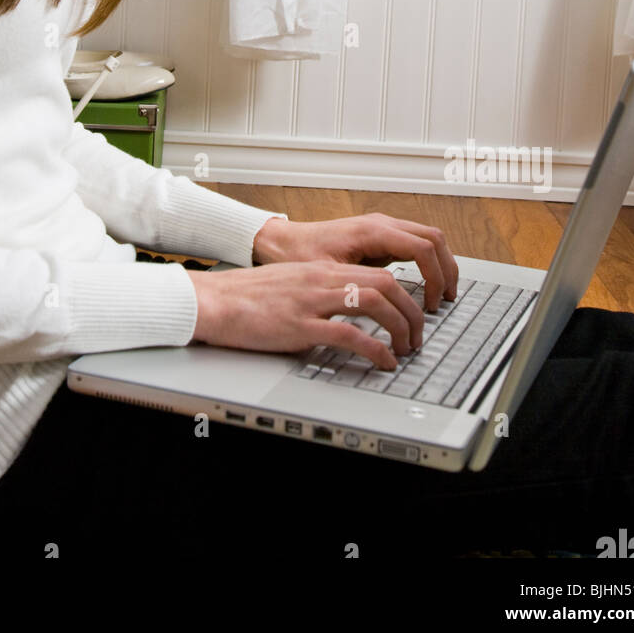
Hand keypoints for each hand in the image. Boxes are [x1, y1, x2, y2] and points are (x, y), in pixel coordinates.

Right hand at [188, 261, 426, 366]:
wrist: (215, 300)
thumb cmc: (249, 296)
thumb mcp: (293, 284)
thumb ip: (321, 291)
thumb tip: (349, 309)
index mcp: (322, 271)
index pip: (379, 274)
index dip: (405, 296)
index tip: (413, 315)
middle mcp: (322, 281)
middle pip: (386, 285)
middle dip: (412, 312)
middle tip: (418, 336)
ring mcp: (312, 302)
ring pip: (374, 303)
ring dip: (400, 328)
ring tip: (406, 350)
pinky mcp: (299, 325)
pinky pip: (348, 333)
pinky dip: (374, 349)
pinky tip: (383, 361)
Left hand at [252, 213, 457, 311]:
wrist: (282, 242)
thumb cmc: (298, 255)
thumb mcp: (327, 273)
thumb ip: (357, 285)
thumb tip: (386, 302)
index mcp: (372, 230)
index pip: (423, 247)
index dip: (435, 277)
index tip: (431, 304)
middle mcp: (381, 224)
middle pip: (433, 238)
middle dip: (447, 269)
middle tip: (447, 299)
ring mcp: (382, 228)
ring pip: (428, 238)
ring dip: (441, 264)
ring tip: (443, 294)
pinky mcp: (380, 237)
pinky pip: (416, 243)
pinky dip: (429, 262)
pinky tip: (427, 284)